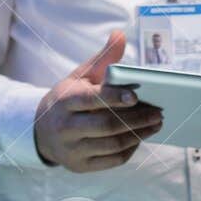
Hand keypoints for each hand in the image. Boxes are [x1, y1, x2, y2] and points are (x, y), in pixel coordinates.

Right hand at [33, 30, 162, 172]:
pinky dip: (130, 149)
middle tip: (158, 112)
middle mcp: (65, 128)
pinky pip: (111, 160)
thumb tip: (120, 34)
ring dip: (138, 134)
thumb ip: (103, 58)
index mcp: (64, 101)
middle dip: (136, 119)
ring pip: (111, 145)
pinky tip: (141, 137)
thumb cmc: (68, 98)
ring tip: (156, 124)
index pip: (90, 100)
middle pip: (105, 126)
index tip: (135, 96)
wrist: (41, 130)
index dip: (113, 98)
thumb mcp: (80, 76)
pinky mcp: (79, 166)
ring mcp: (72, 150)